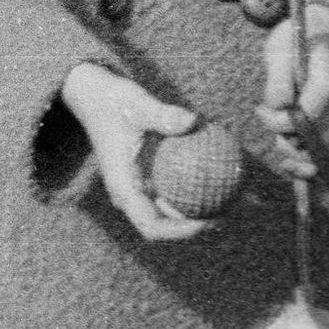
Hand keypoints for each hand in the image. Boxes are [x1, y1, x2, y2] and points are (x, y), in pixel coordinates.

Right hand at [58, 61, 210, 243]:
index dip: (180, 231)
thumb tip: (192, 121)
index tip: (207, 221)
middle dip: (196, 227)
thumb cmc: (114, 100)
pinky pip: (175, 190)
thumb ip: (162, 115)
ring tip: (232, 203)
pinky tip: (223, 178)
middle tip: (228, 213)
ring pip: (171, 212)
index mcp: (123, 189)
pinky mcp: (148, 176)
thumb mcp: (135, 103)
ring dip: (199, 212)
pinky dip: (197, 189)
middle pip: (165, 227)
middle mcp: (131, 195)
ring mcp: (139, 188)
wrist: (95, 96)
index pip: (151, 226)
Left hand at [257, 0, 328, 176]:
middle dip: (282, 133)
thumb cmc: (298, 42)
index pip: (308, 115)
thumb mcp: (279, 52)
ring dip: (288, 142)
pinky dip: (298, 149)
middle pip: (311, 136)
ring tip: (274, 117)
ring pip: (313, 148)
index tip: (261, 110)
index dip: (282, 122)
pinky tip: (285, 138)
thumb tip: (280, 109)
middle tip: (264, 111)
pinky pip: (318, 149)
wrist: (321, 37)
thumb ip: (277, 81)